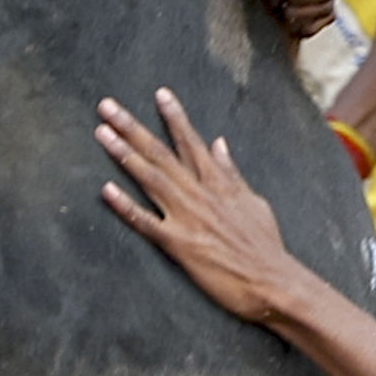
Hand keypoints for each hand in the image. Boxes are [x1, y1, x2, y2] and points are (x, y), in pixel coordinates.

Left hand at [97, 88, 312, 323]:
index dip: (174, 116)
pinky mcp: (179, 244)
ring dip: (124, 154)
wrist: (272, 282)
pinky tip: (106, 190)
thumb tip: (219, 143)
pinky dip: (126, 206)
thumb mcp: (253, 201)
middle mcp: (200, 194)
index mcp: (218, 183)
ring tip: (102, 133)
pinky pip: (146, 223)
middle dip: (133, 127)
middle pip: (161, 153)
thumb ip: (231, 172)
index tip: (159, 94)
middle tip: (108, 106)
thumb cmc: (265, 245)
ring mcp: (188, 217)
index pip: (192, 142)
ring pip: (150, 178)